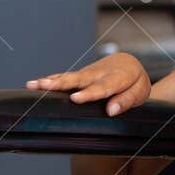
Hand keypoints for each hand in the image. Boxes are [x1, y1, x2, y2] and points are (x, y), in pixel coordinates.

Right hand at [26, 53, 150, 114]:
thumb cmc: (135, 81)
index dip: (89, 92)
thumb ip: (127, 100)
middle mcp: (99, 73)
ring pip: (69, 76)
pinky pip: (64, 77)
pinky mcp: (80, 75)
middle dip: (62, 83)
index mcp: (117, 77)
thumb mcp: (140, 91)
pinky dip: (51, 80)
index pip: (102, 86)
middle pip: (80, 79)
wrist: (128, 64)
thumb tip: (111, 111)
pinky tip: (34, 84)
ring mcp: (88, 73)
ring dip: (51, 80)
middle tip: (45, 86)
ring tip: (34, 84)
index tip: (75, 98)